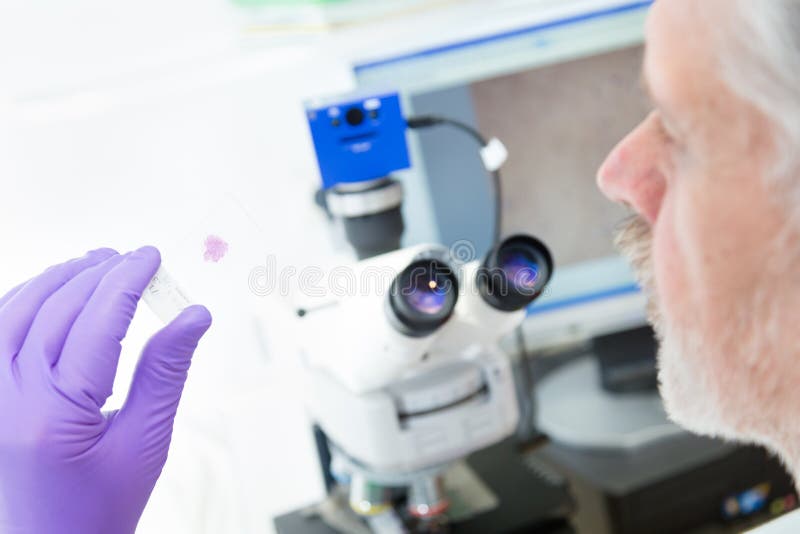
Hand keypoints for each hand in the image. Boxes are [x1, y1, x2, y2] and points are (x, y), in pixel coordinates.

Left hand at [0, 247, 211, 533]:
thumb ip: (165, 372)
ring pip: (15, 313)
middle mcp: (8, 402)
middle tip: (132, 257)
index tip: (150, 258)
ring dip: (56, 280)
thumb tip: (192, 316)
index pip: (96, 323)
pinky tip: (48, 291)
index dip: (127, 282)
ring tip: (94, 264)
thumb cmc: (98, 508)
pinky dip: (22, 301)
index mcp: (54, 416)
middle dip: (97, 274)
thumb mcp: (145, 443)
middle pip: (54, 310)